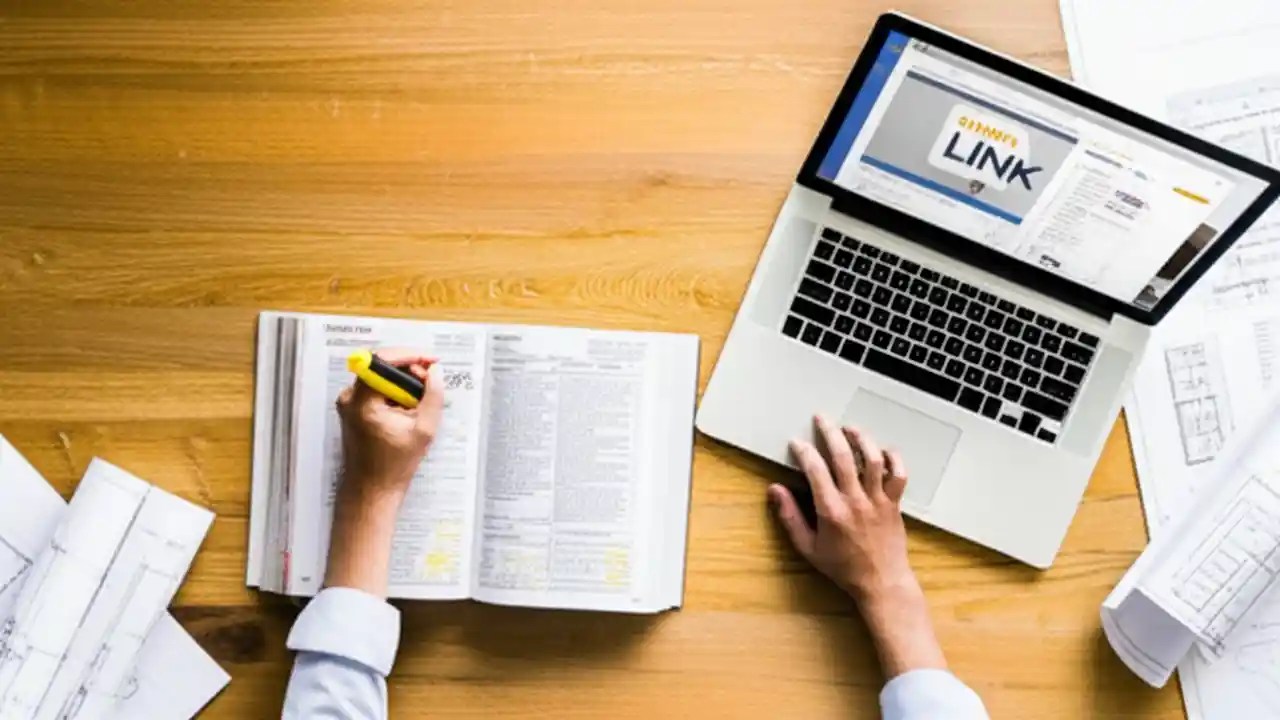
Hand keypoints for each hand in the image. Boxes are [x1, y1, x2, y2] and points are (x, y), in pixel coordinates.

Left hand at [325, 348, 444, 597]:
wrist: (371, 490)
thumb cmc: (394, 465)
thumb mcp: (424, 430)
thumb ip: (432, 396)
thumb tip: (435, 372)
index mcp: (362, 401)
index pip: (383, 360)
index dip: (409, 355)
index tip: (429, 361)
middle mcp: (350, 398)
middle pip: (382, 366)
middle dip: (409, 371)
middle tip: (429, 383)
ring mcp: (349, 403)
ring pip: (381, 378)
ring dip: (403, 385)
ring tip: (419, 405)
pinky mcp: (353, 410)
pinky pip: (376, 390)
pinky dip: (394, 394)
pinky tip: (407, 412)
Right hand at [768, 416, 946, 676]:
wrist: (881, 582)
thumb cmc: (843, 567)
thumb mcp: (808, 547)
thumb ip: (790, 517)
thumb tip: (775, 491)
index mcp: (831, 511)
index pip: (815, 470)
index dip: (804, 451)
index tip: (797, 443)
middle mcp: (855, 501)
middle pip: (843, 456)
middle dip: (830, 432)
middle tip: (822, 418)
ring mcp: (878, 500)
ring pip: (872, 459)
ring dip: (861, 438)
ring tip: (850, 428)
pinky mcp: (894, 503)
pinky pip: (899, 473)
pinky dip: (893, 457)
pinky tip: (881, 450)